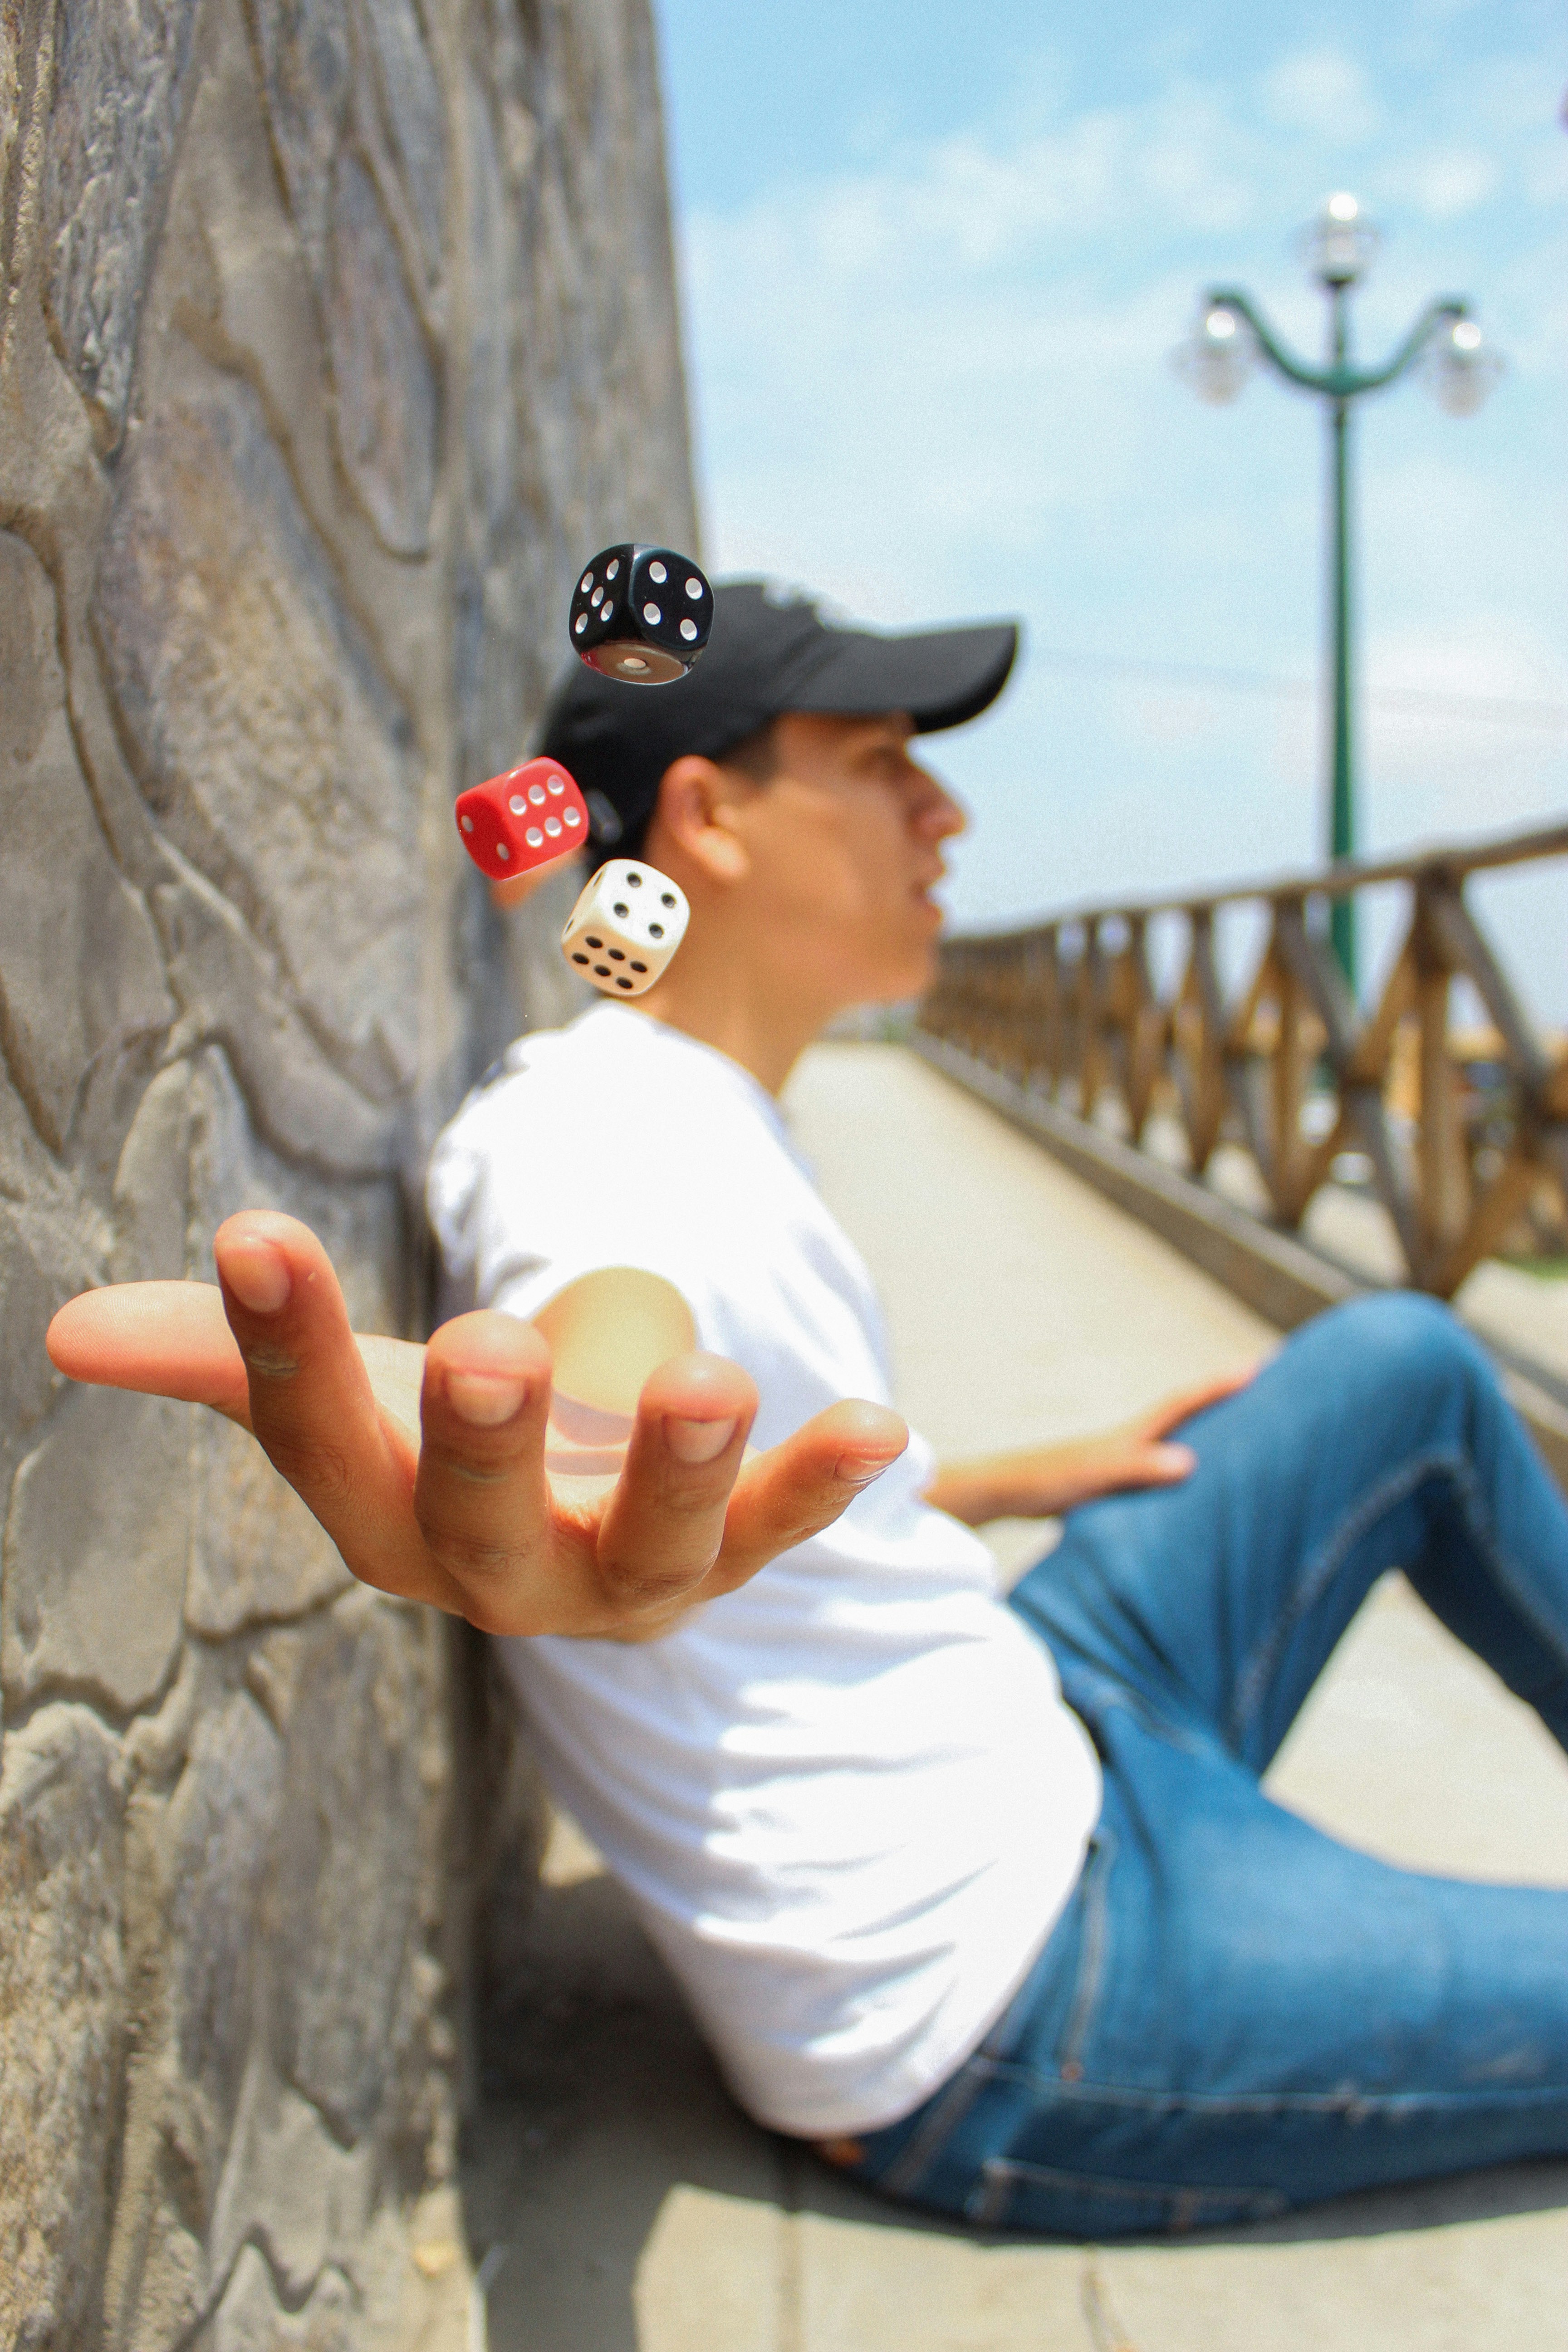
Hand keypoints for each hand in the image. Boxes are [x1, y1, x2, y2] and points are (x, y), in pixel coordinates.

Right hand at [46, 1211, 907, 1638]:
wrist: (575, 1508)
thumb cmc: (443, 1438)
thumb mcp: (347, 1392)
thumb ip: (231, 1351)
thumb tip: (65, 1331)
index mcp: (380, 1518)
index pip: (315, 1436)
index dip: (284, 1345)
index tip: (259, 1234)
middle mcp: (494, 1573)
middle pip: (476, 1515)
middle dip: (486, 1441)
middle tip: (489, 1352)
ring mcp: (620, 1580)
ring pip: (649, 1544)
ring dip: (680, 1466)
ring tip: (707, 1380)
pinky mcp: (728, 1561)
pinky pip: (781, 1532)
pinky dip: (826, 1486)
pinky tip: (883, 1430)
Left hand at [927, 1363, 1259, 1526]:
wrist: (1011, 1492)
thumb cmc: (1051, 1479)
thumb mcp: (1100, 1474)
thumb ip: (1140, 1468)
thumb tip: (1190, 1461)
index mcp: (1135, 1435)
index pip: (1185, 1403)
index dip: (1219, 1387)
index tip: (1256, 1368)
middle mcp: (1135, 1442)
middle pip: (1187, 1416)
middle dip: (1223, 1402)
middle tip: (1263, 1388)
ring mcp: (1125, 1462)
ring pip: (1176, 1444)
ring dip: (1207, 1438)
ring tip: (1246, 1439)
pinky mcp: (1116, 1484)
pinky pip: (1162, 1473)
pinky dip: (1184, 1474)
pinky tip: (1195, 1491)